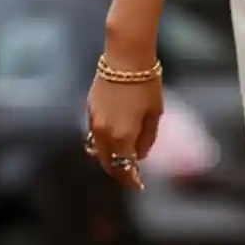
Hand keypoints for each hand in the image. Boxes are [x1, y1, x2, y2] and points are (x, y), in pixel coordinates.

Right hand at [85, 68, 163, 190]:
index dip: (131, 180)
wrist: (125, 58)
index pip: (124, 168)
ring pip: (97, 150)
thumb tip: (139, 155)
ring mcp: (93, 121)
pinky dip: (103, 143)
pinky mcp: (89, 109)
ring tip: (122, 160)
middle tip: (131, 177)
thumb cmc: (146, 85)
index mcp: (122, 136)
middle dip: (119, 172)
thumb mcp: (155, 114)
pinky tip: (115, 141)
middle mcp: (104, 132)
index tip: (139, 186)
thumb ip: (147, 139)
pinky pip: (94, 135)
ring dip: (109, 159)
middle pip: (107, 163)